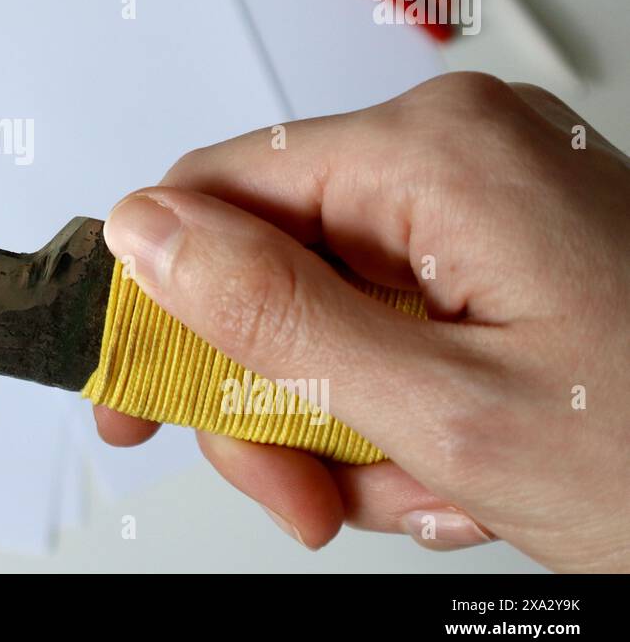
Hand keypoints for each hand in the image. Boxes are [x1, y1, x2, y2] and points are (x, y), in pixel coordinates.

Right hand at [97, 72, 629, 571]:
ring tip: (419, 490)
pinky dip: (396, 404)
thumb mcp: (442, 408)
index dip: (158, 307)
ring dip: (343, 419)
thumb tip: (146, 234)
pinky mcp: (502, 241)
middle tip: (303, 494)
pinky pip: (387, 314)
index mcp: (434, 152)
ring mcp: (485, 193)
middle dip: (270, 395)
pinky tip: (449, 464)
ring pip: (325, 305)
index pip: (214, 192)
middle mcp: (457, 147)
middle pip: (269, 260)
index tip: (138, 403)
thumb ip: (272, 314)